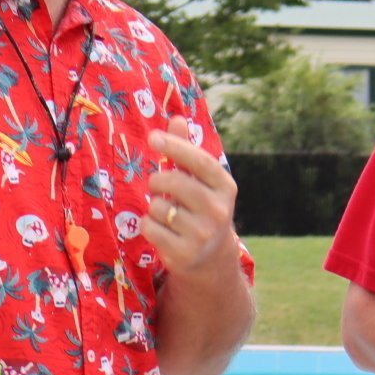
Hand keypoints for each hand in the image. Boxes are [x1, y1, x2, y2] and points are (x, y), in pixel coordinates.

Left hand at [146, 117, 239, 275]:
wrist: (211, 257)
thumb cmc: (201, 207)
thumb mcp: (200, 181)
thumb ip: (186, 151)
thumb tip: (176, 118)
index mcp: (225, 187)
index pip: (200, 161)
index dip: (176, 146)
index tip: (153, 137)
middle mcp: (218, 210)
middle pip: (174, 182)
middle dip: (157, 181)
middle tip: (158, 186)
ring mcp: (202, 234)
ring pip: (157, 206)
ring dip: (154, 207)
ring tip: (167, 214)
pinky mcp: (184, 253)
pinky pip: (149, 227)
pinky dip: (148, 225)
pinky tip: (162, 230)